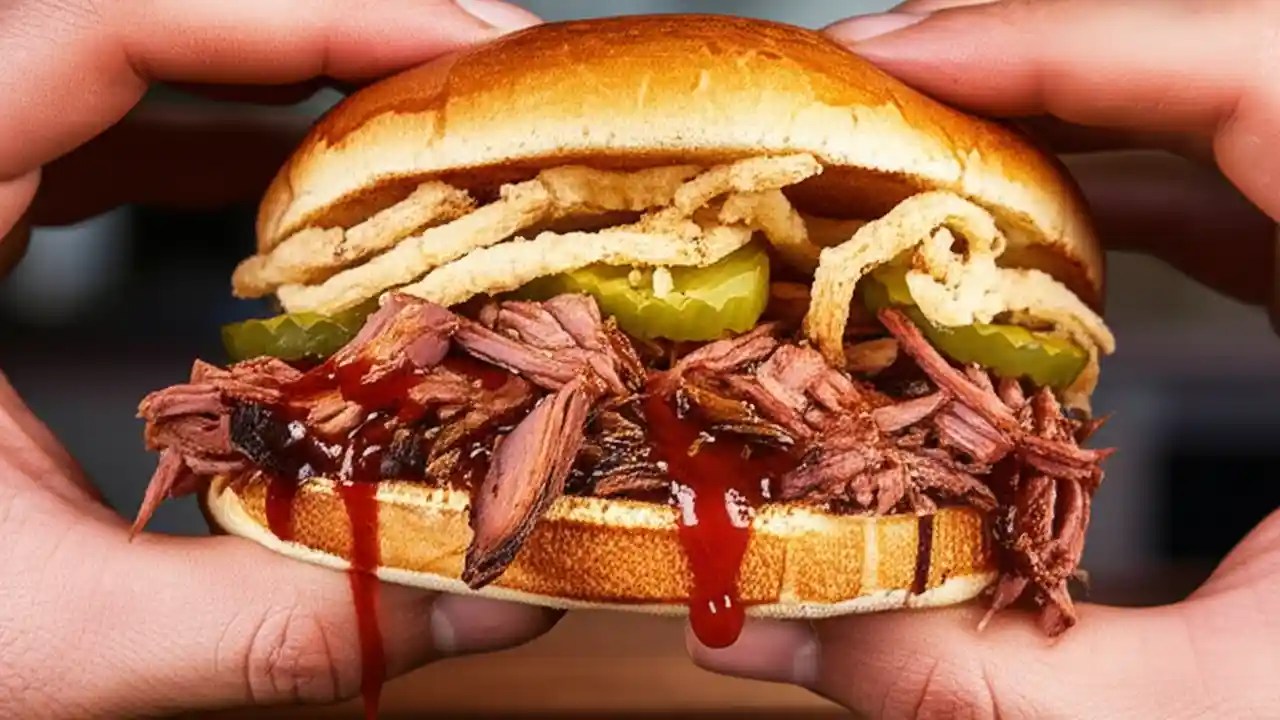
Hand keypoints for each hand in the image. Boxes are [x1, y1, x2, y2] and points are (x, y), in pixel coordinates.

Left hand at [0, 2, 552, 717]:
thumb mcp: (55, 637)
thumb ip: (276, 623)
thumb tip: (491, 608)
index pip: (111, 24)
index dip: (310, 16)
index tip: (463, 52)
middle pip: (146, 24)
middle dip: (332, 42)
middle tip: (480, 88)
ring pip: (134, 72)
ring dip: (294, 92)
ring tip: (426, 139)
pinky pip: (112, 133)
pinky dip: (229, 149)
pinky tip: (302, 206)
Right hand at [687, 1, 1279, 716]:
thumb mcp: (1215, 714)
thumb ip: (987, 677)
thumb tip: (787, 631)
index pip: (1258, 77)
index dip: (1056, 45)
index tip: (887, 59)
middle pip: (1225, 74)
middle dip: (1028, 73)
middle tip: (869, 99)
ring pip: (1228, 132)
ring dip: (1063, 132)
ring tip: (918, 160)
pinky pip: (1245, 202)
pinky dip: (1123, 201)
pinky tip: (1033, 247)